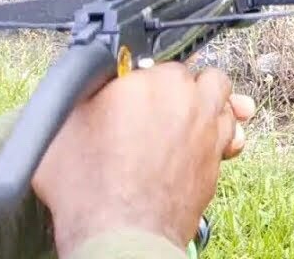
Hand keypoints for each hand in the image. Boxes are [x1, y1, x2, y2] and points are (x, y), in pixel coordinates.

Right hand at [30, 62, 256, 256]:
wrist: (122, 234)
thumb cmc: (89, 189)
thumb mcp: (62, 129)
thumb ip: (84, 95)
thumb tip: (91, 84)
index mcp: (144, 78)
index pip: (149, 59)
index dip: (139, 77)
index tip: (132, 91)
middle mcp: (182, 93)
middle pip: (189, 72)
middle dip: (174, 85)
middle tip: (155, 105)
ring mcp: (206, 121)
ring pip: (219, 91)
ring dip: (206, 98)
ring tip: (187, 115)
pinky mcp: (219, 152)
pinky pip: (231, 129)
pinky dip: (223, 130)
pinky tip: (206, 140)